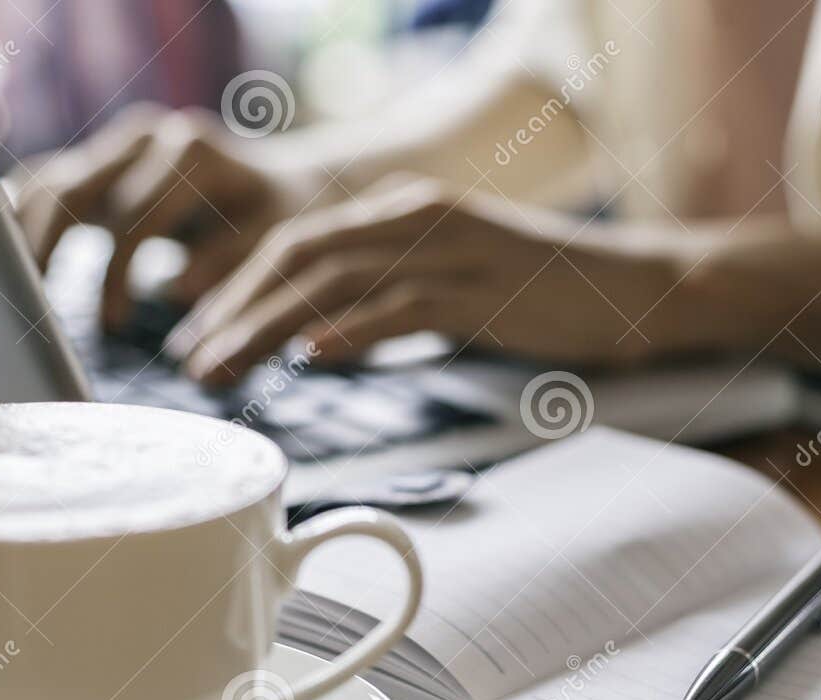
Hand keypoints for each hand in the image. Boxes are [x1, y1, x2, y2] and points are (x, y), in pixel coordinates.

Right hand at [14, 105, 325, 329]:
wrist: (279, 188)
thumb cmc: (275, 225)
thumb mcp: (266, 246)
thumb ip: (225, 264)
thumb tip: (173, 291)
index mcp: (191, 153)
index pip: (132, 218)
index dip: (114, 276)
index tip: (111, 327)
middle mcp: (147, 137)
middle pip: (73, 189)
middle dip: (46, 250)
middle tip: (31, 308)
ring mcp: (119, 143)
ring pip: (50, 182)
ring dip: (24, 237)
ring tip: (12, 293)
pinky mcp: (102, 159)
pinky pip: (50, 183)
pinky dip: (25, 219)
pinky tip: (9, 262)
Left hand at [164, 179, 715, 385]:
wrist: (630, 288)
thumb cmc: (534, 295)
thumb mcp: (448, 284)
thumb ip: (384, 295)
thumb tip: (313, 336)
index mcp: (401, 210)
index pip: (295, 241)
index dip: (236, 288)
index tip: (195, 333)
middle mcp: (417, 217)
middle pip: (300, 255)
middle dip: (234, 310)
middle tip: (189, 362)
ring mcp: (453, 251)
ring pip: (336, 281)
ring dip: (269, 328)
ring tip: (224, 368)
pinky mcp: (486, 291)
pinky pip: (405, 308)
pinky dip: (352, 331)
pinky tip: (311, 357)